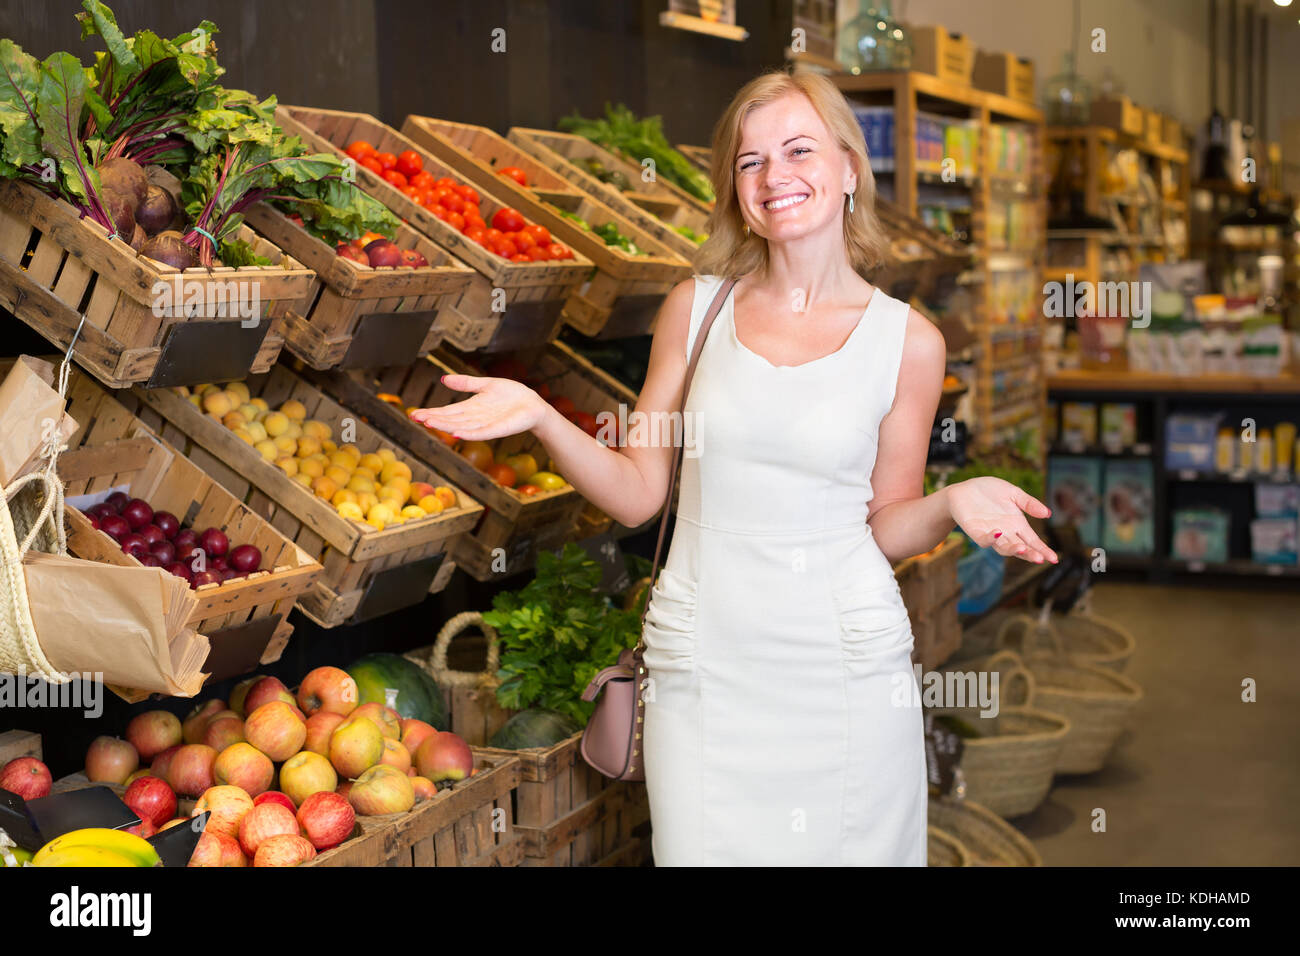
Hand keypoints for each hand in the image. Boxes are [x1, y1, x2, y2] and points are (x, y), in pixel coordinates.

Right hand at [407, 373, 547, 441]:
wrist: (533, 405)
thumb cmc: (512, 395)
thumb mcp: (486, 384)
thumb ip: (466, 383)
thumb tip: (443, 379)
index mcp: (471, 408)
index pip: (448, 411)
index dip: (432, 412)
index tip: (415, 413)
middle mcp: (475, 418)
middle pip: (451, 420)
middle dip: (433, 419)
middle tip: (415, 418)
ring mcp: (486, 425)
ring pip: (462, 426)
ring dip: (445, 426)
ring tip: (429, 424)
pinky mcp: (498, 429)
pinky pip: (481, 433)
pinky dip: (468, 433)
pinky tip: (456, 434)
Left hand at [945, 477, 1057, 563]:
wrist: (964, 489)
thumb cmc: (989, 491)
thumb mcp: (1013, 493)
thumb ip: (1029, 503)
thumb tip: (1048, 514)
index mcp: (1017, 524)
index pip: (1032, 541)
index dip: (1043, 550)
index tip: (1054, 559)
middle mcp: (1005, 532)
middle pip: (1020, 547)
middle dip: (1030, 553)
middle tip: (1040, 559)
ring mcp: (990, 533)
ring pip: (1003, 547)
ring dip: (1013, 549)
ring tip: (1023, 549)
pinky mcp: (975, 531)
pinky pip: (982, 539)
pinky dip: (989, 538)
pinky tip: (997, 533)